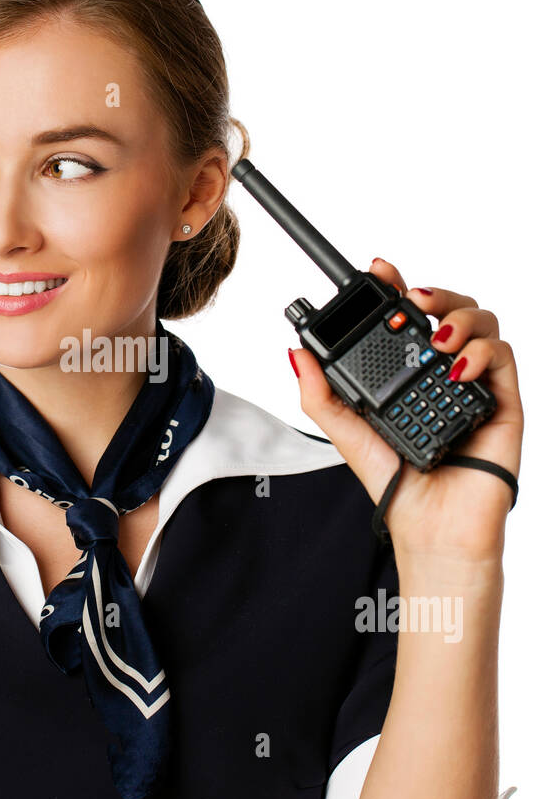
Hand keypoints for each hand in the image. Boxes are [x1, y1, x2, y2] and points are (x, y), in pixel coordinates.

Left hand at [288, 257, 523, 564]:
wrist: (433, 530)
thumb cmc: (397, 487)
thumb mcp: (347, 435)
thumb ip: (321, 396)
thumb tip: (295, 353)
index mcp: (407, 374)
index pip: (406, 317)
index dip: (396, 284)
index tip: (379, 268)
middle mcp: (442, 372)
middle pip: (448, 308)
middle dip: (431, 291)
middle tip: (410, 297)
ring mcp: (474, 382)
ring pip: (481, 321)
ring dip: (458, 315)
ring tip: (436, 336)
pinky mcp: (502, 400)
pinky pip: (503, 354)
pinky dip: (481, 350)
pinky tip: (457, 367)